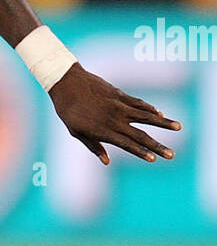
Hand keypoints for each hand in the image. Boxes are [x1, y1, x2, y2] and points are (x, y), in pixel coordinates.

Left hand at [48, 63, 180, 165]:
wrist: (67, 83)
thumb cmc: (68, 111)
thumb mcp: (76, 132)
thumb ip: (93, 146)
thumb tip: (106, 162)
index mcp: (104, 131)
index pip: (127, 145)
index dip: (141, 153)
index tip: (154, 159)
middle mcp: (115, 119)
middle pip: (141, 135)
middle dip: (158, 146)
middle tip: (172, 155)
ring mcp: (119, 106)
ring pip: (146, 116)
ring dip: (164, 123)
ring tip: (178, 127)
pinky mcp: (120, 94)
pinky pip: (138, 103)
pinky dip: (150, 108)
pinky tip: (160, 113)